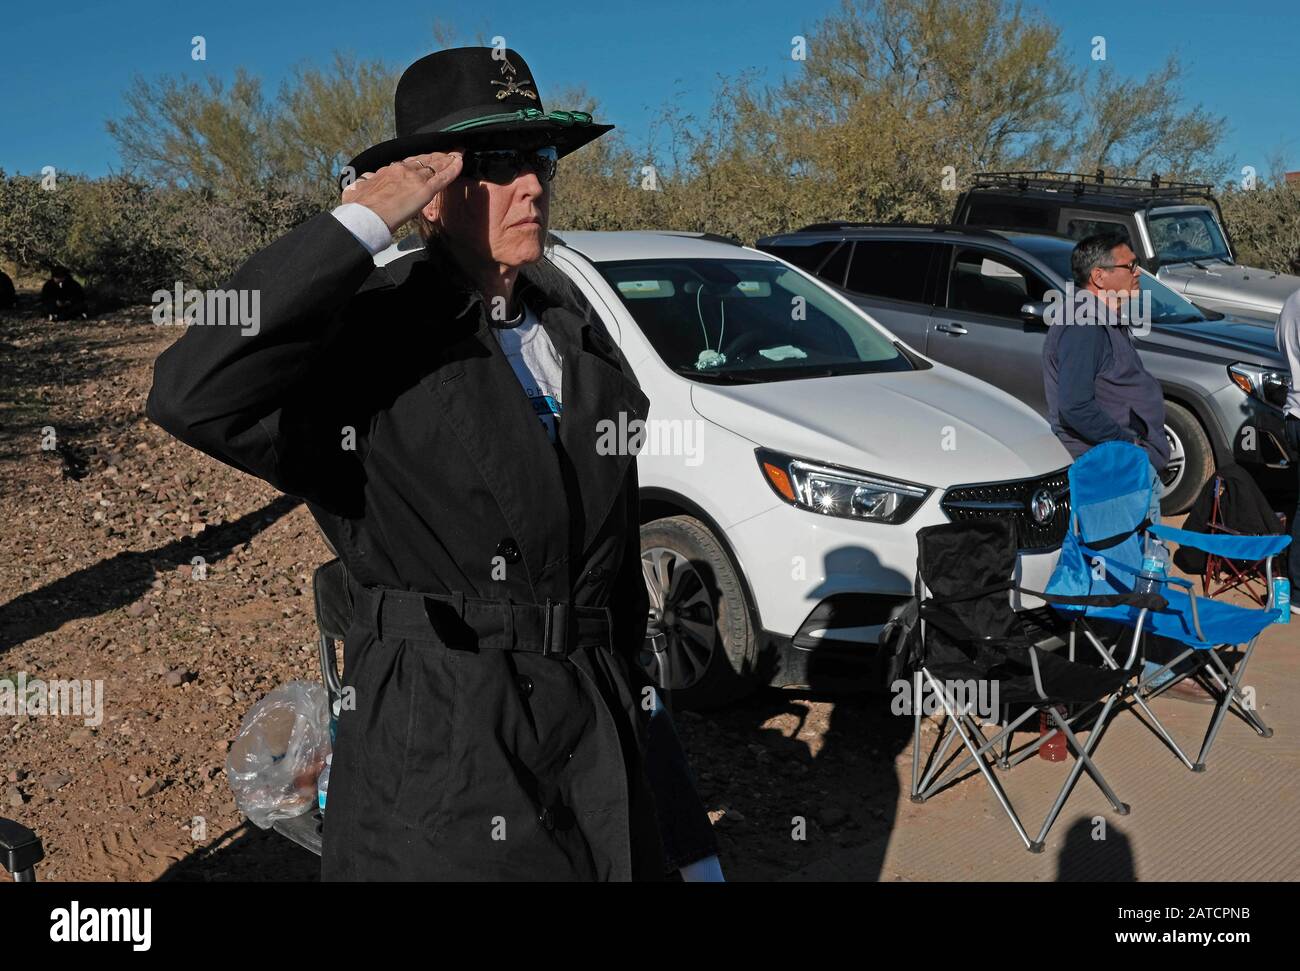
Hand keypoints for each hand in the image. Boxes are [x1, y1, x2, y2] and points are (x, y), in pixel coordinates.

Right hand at [341, 150, 463, 233]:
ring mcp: (415, 179)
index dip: (419, 160)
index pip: (408, 163)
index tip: (425, 158)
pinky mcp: (425, 190)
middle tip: (448, 152)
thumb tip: (358, 184)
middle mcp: (402, 170)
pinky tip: (461, 162)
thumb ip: (362, 184)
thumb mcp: (356, 190)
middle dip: (436, 156)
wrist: (364, 215)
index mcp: (388, 171)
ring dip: (447, 159)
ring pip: (435, 166)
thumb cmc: (358, 207)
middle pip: (424, 161)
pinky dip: (453, 169)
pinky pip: (443, 177)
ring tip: (457, 154)